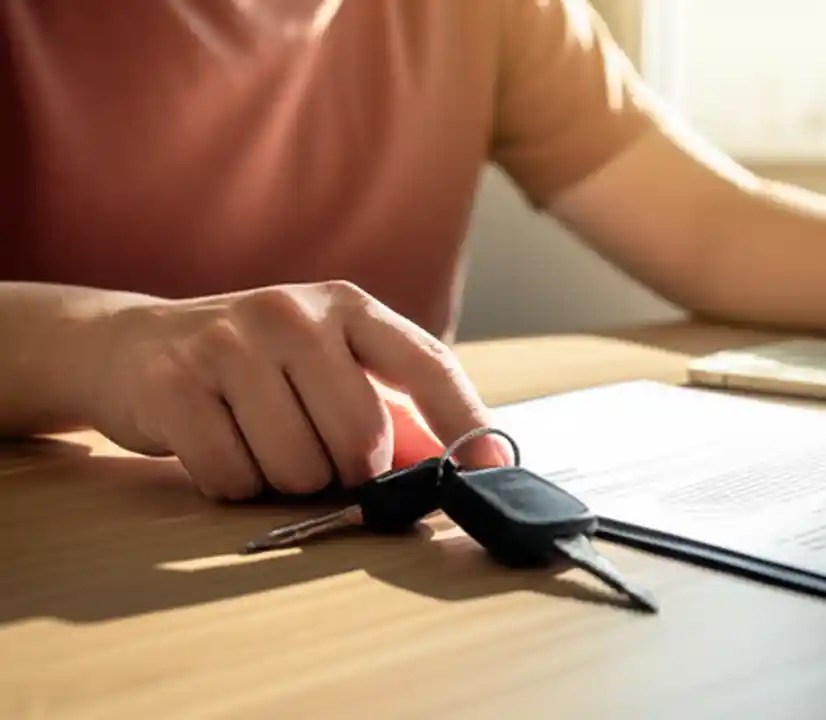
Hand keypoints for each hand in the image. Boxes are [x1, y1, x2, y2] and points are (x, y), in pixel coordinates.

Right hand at [88, 281, 509, 498]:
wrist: (132, 344)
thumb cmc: (255, 367)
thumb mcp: (328, 367)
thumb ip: (393, 412)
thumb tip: (458, 466)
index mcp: (347, 306)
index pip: (428, 365)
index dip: (467, 424)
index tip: (495, 472)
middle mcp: (293, 314)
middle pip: (361, 439)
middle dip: (346, 470)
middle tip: (314, 451)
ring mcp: (230, 343)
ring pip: (297, 468)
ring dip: (284, 479)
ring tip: (258, 438)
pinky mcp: (175, 383)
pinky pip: (233, 477)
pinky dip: (231, 481)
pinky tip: (217, 442)